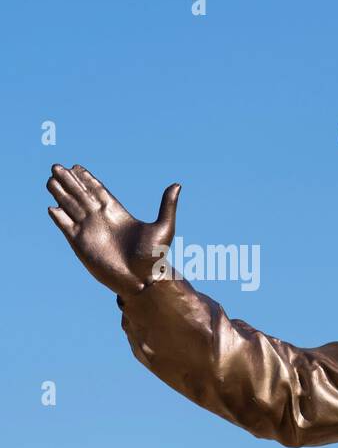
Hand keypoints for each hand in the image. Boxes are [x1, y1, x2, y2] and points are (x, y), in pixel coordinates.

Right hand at [46, 164, 180, 297]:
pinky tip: (52, 207)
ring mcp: (89, 231)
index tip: (77, 167)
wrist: (142, 280)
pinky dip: (58, 217)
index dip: (87, 179)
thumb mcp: (164, 227)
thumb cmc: (155, 257)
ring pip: (71, 207)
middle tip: (57, 167)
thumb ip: (167, 206)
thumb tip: (177, 185)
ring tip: (51, 180)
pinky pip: (66, 226)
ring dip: (61, 193)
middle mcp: (101, 219)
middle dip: (69, 181)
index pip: (98, 191)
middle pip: (81, 195)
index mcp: (118, 213)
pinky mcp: (80, 243)